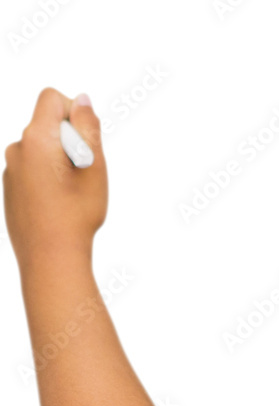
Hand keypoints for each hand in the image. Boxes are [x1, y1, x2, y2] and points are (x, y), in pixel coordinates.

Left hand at [3, 87, 107, 266]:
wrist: (51, 258)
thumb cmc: (76, 215)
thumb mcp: (94, 168)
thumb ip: (88, 129)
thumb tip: (82, 100)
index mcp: (36, 138)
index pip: (51, 99)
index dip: (74, 114)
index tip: (85, 145)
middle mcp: (17, 149)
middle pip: (46, 127)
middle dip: (68, 143)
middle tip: (83, 177)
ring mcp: (10, 170)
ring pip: (39, 151)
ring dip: (58, 164)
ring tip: (71, 196)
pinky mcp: (10, 189)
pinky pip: (31, 172)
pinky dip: (46, 181)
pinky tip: (58, 207)